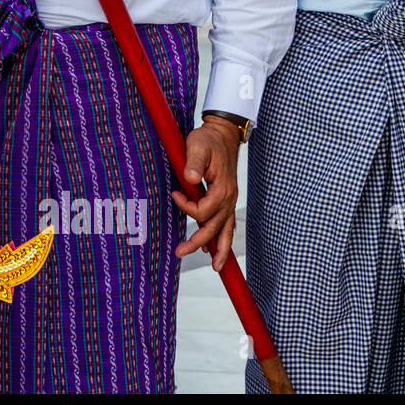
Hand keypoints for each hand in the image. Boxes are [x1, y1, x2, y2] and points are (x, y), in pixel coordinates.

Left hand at [172, 116, 240, 271]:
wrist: (222, 135)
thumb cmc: (207, 140)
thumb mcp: (197, 146)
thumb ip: (194, 163)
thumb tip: (190, 178)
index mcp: (222, 188)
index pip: (203, 211)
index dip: (186, 207)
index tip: (175, 193)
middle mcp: (229, 199)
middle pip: (214, 228)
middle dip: (198, 242)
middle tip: (179, 252)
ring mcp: (229, 201)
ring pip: (226, 231)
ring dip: (220, 250)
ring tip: (216, 268)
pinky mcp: (226, 200)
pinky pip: (227, 224)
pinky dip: (222, 238)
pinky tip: (214, 250)